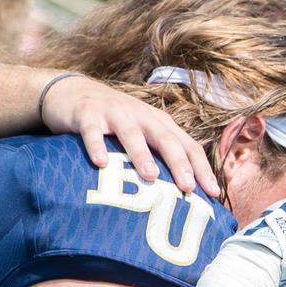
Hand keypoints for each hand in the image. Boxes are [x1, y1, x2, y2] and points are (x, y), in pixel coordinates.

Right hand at [40, 73, 219, 195]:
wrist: (72, 92)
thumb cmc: (115, 122)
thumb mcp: (142, 133)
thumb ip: (159, 156)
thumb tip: (184, 195)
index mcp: (160, 124)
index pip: (188, 146)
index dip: (202, 169)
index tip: (213, 193)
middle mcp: (142, 116)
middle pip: (166, 139)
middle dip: (179, 163)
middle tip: (188, 187)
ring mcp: (115, 113)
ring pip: (132, 133)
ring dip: (142, 154)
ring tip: (150, 176)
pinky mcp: (87, 114)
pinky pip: (92, 132)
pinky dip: (97, 146)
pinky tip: (101, 163)